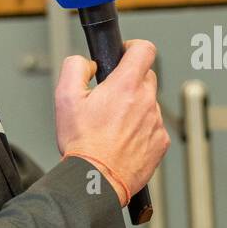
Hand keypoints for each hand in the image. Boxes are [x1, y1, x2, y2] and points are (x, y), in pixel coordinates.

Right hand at [53, 39, 169, 204]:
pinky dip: (141, 130)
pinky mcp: (161, 142)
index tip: (125, 54)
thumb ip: (75, 67)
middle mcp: (146, 101)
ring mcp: (156, 122)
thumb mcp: (65, 98)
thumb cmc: (82, 144)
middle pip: (146, 77)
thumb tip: (88, 63)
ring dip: (135, 108)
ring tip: (113, 127)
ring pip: (149, 104)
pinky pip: (154, 127)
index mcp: (125, 85)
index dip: (133, 47)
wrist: (96, 180)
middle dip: (129, 81)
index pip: (144, 49)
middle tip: (110, 98)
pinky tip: (122, 141)